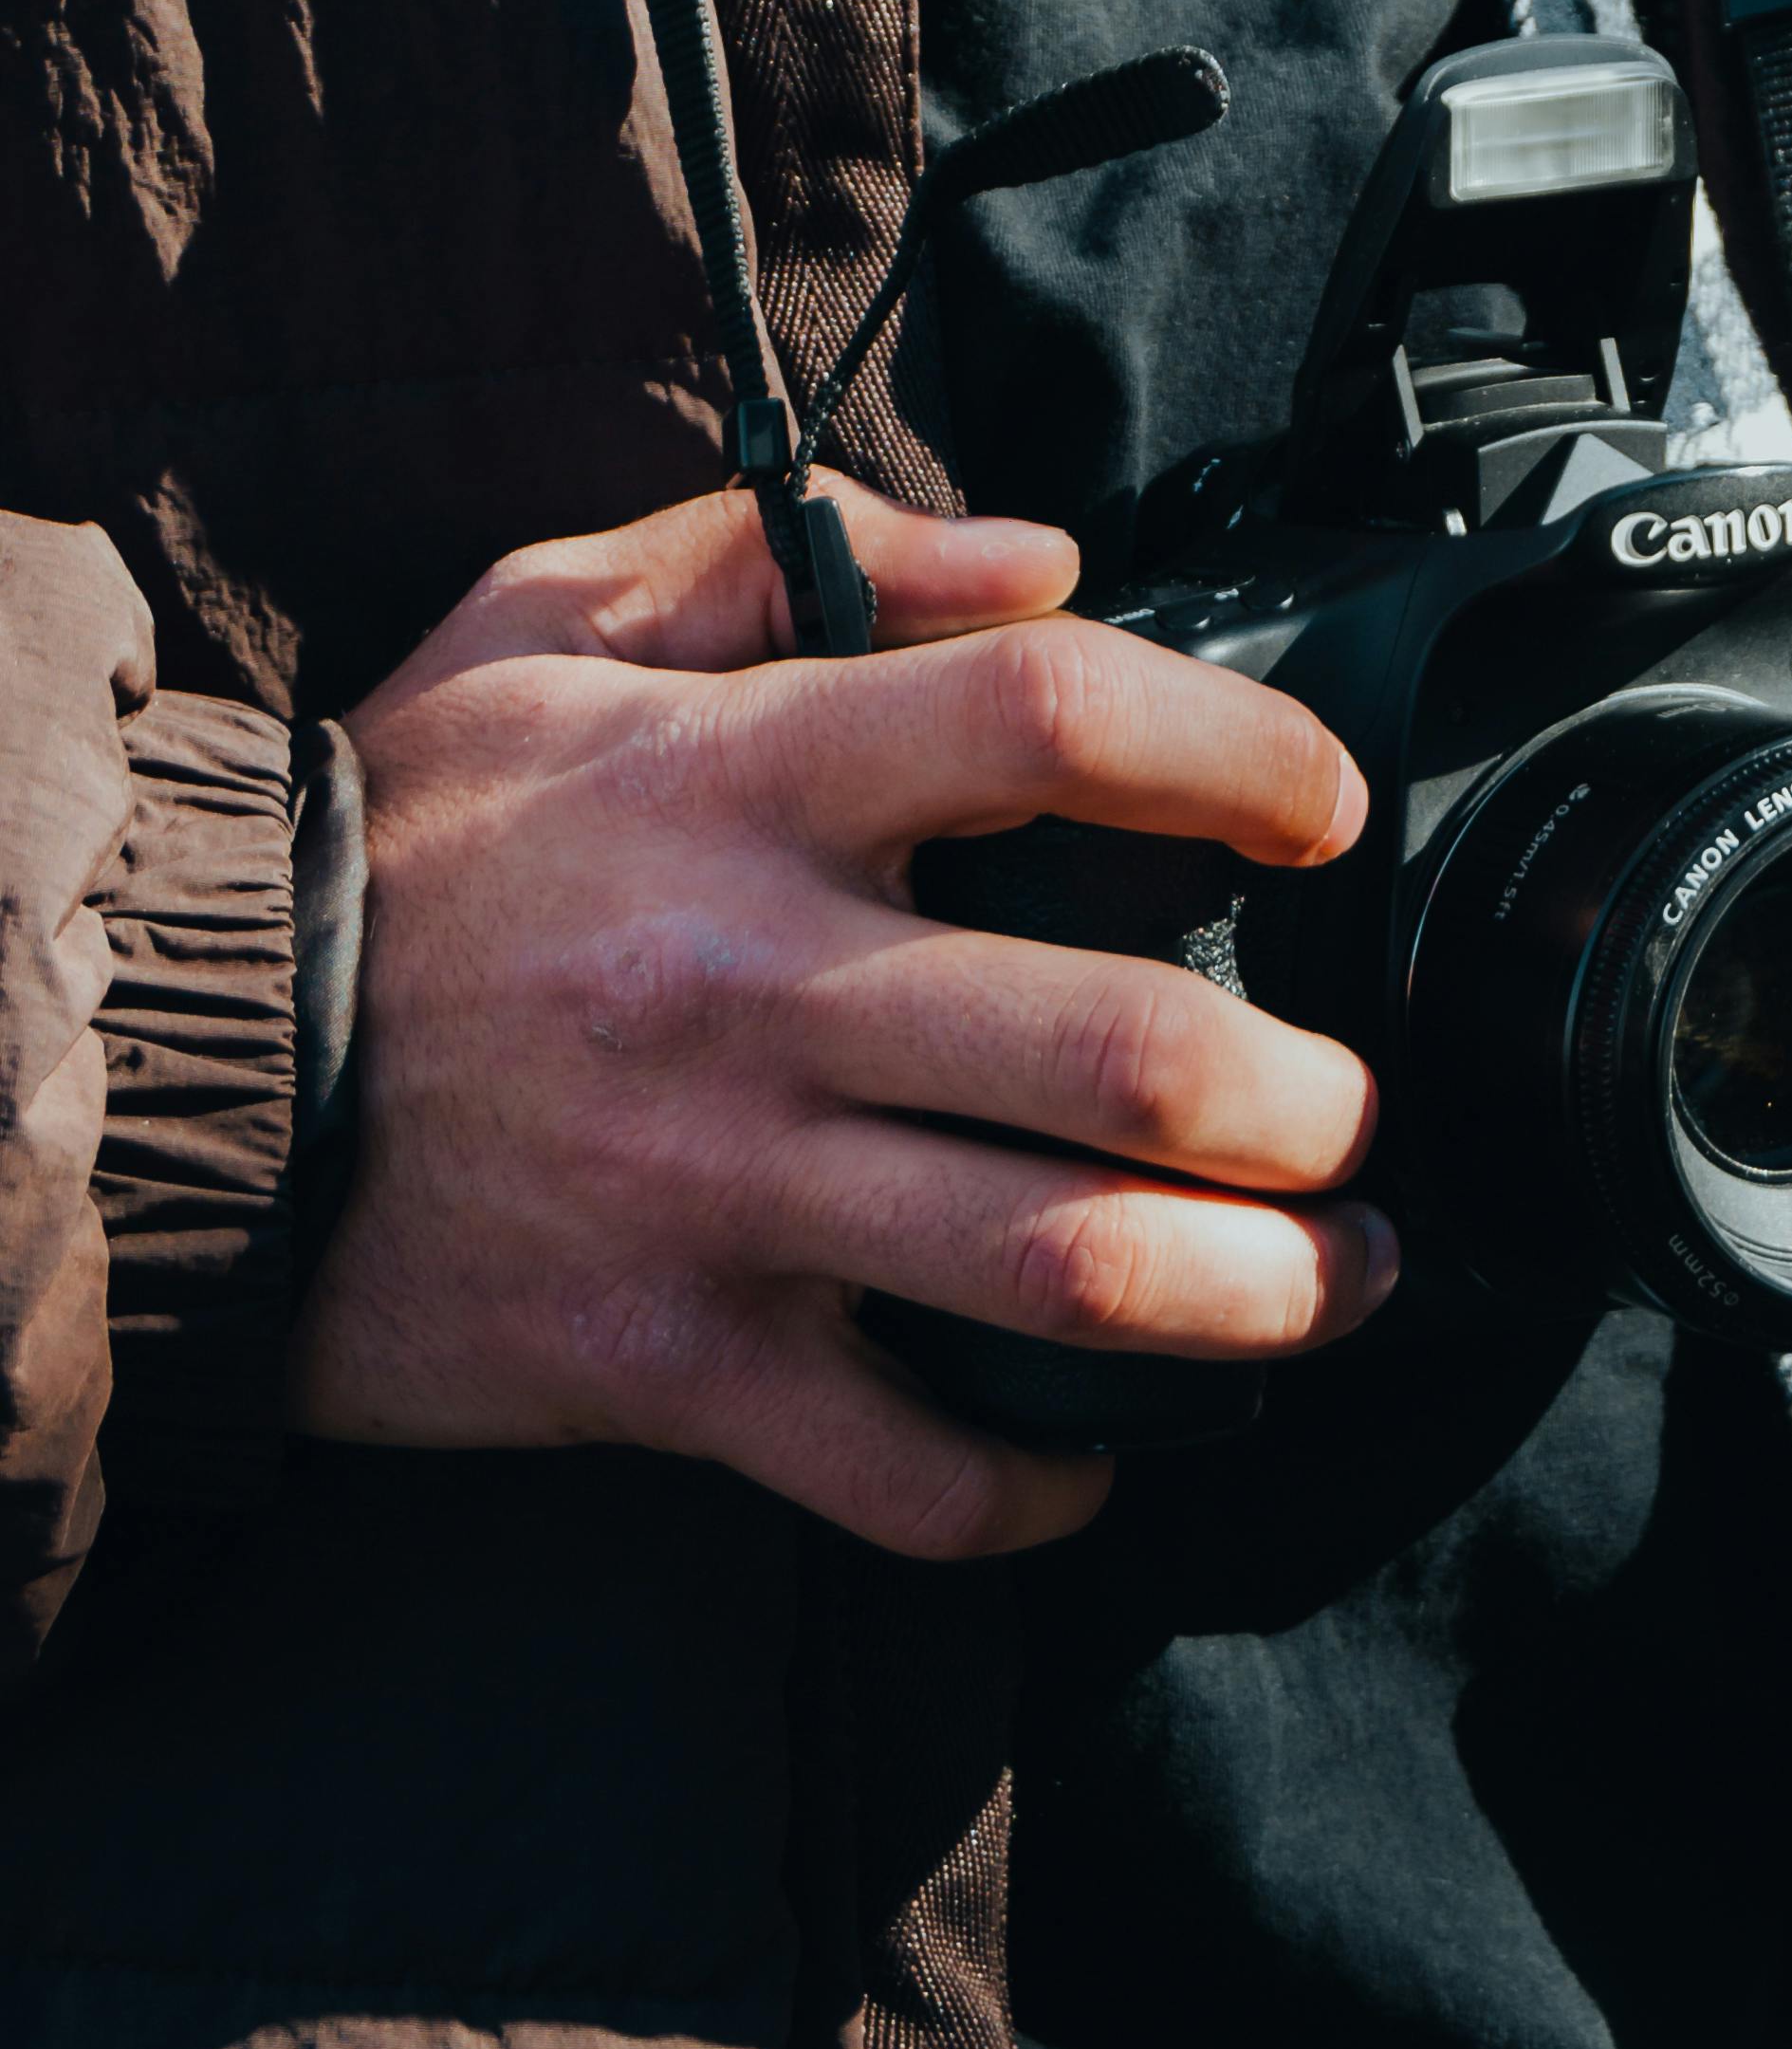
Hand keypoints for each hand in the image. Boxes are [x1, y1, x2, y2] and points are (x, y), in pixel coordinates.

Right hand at [291, 479, 1388, 1556]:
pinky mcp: (667, 1367)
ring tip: (1329, 1283)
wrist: (179, 1070)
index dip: (1240, 757)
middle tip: (1355, 1120)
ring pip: (1066, 1272)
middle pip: (1126, 1051)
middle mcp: (756, 990)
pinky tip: (1090, 1451)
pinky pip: (906, 1474)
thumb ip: (800, 558)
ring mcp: (719, 1194)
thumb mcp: (549, 623)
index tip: (1321, 815)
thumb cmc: (396, 849)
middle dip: (1307, 1106)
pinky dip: (1032, 1490)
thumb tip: (1039, 558)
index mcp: (744, 785)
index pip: (1055, 718)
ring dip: (1257, 1297)